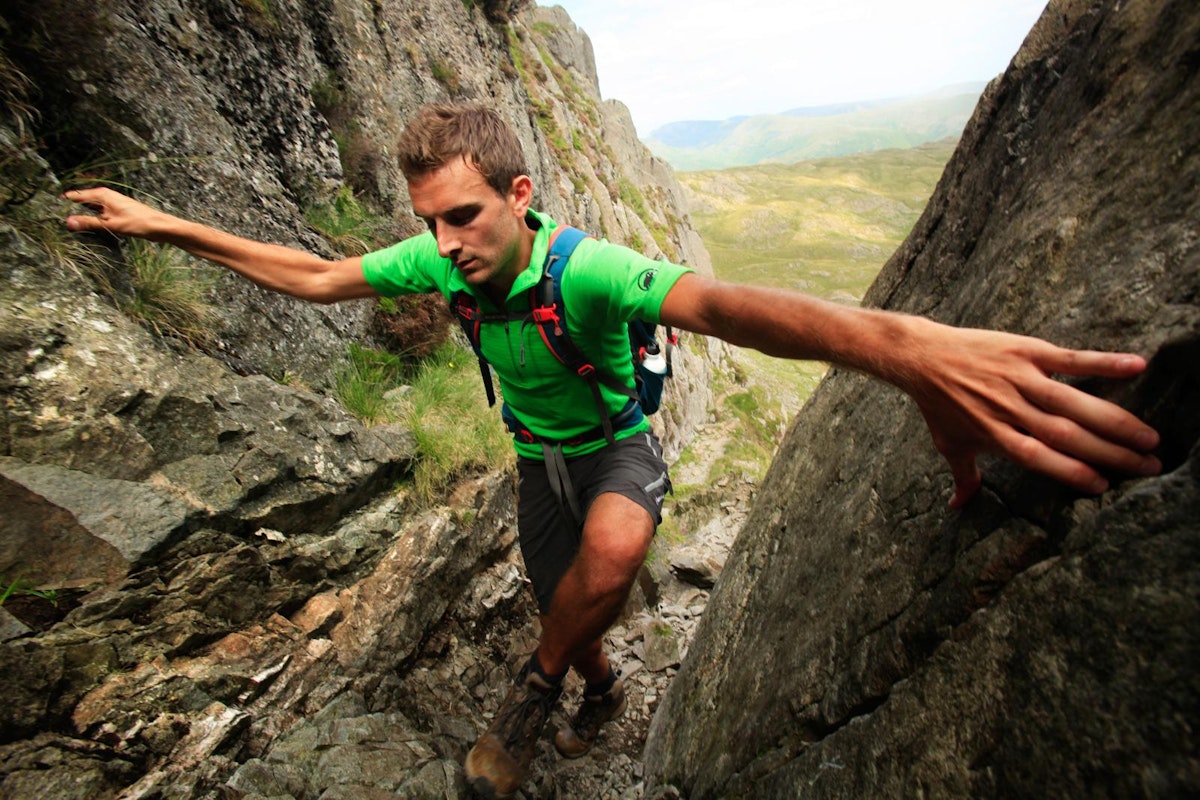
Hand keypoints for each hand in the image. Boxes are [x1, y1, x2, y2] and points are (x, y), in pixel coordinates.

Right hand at [63, 187, 171, 238]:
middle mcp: (105, 196)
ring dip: (80, 216)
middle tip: (56, 223)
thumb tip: (67, 222)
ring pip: (89, 209)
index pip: (74, 196)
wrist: (160, 227)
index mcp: (101, 194)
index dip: (62, 204)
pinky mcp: (116, 211)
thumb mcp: (110, 224)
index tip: (49, 213)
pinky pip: (98, 214)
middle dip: (70, 211)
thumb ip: (88, 223)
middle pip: (80, 202)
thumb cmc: (138, 223)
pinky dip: (91, 220)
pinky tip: (86, 229)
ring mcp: (110, 204)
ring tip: (68, 227)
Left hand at [904, 323, 1160, 507]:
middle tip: (1149, 465)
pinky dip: (1102, 362)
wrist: (923, 356)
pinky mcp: (1025, 351)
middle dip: (1109, 452)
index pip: (1039, 458)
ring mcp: (1019, 379)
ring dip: (1114, 420)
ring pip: (1073, 402)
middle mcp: (1009, 409)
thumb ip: (965, 477)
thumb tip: (959, 507)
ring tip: (1149, 437)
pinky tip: (1138, 366)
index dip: (1071, 472)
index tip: (1105, 485)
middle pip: (1065, 434)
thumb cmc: (939, 405)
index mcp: (995, 435)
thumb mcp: (950, 444)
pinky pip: (1069, 359)